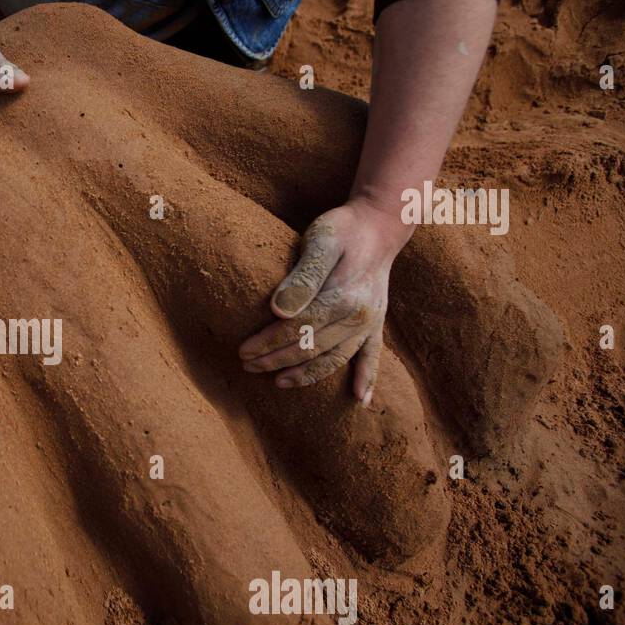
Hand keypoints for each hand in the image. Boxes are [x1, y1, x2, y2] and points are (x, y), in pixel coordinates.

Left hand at [239, 199, 412, 405]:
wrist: (381, 223)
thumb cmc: (344, 229)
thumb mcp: (321, 240)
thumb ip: (302, 276)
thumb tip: (278, 311)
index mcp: (344, 297)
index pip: (298, 329)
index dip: (268, 343)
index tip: (244, 351)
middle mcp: (359, 316)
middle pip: (311, 348)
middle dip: (277, 361)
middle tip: (247, 367)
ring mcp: (370, 322)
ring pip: (334, 359)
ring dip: (306, 375)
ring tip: (279, 383)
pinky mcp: (376, 323)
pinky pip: (372, 356)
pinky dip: (368, 379)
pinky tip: (361, 401)